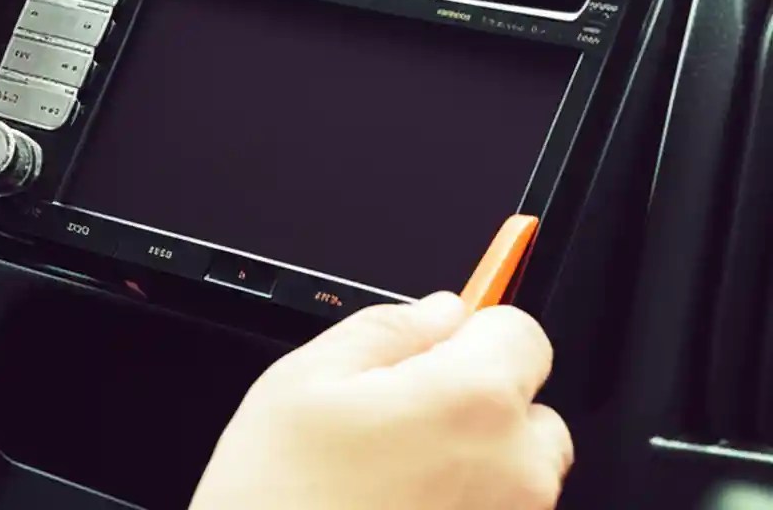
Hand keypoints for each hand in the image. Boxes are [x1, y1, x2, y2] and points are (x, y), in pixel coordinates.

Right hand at [191, 293, 572, 509]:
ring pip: (516, 474)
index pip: (523, 333)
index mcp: (473, 400)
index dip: (471, 335)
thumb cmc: (273, 502)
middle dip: (476, 406)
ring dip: (470, 465)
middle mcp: (515, 470)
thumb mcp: (302, 382)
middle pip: (530, 410)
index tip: (430, 353)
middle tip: (393, 425)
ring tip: (384, 480)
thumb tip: (438, 313)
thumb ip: (387, 331)